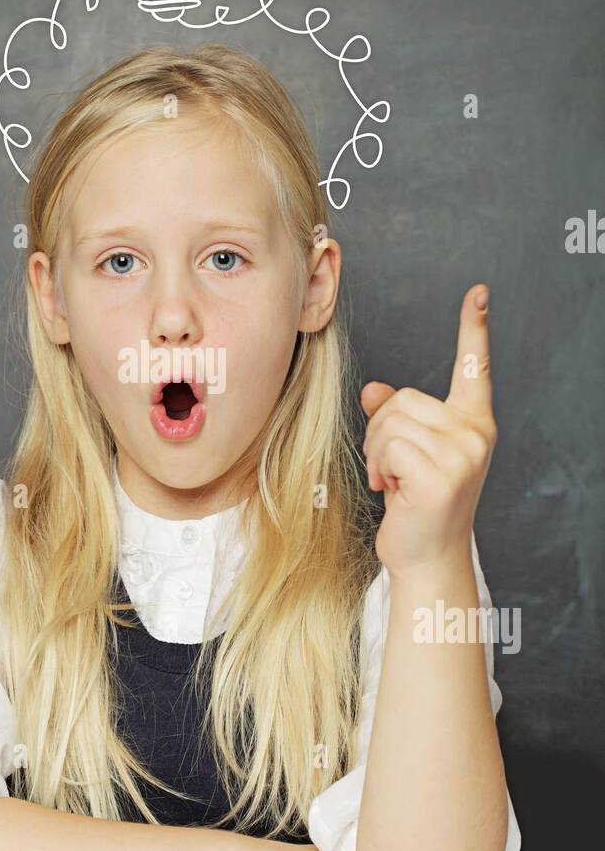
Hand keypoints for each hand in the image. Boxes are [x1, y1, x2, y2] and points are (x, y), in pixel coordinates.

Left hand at [361, 284, 497, 577]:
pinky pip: (388, 447)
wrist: (428, 557)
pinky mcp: (441, 476)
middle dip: (382, 432)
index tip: (478, 293)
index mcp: (472, 422)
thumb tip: (373, 391)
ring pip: (389, 422)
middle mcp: (475, 433)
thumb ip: (395, 417)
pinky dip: (378, 468)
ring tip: (394, 481)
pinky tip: (394, 491)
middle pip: (402, 399)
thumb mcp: (407, 453)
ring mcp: (462, 454)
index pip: (475, 368)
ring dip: (377, 453)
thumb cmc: (418, 504)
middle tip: (392, 468)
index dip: (474, 329)